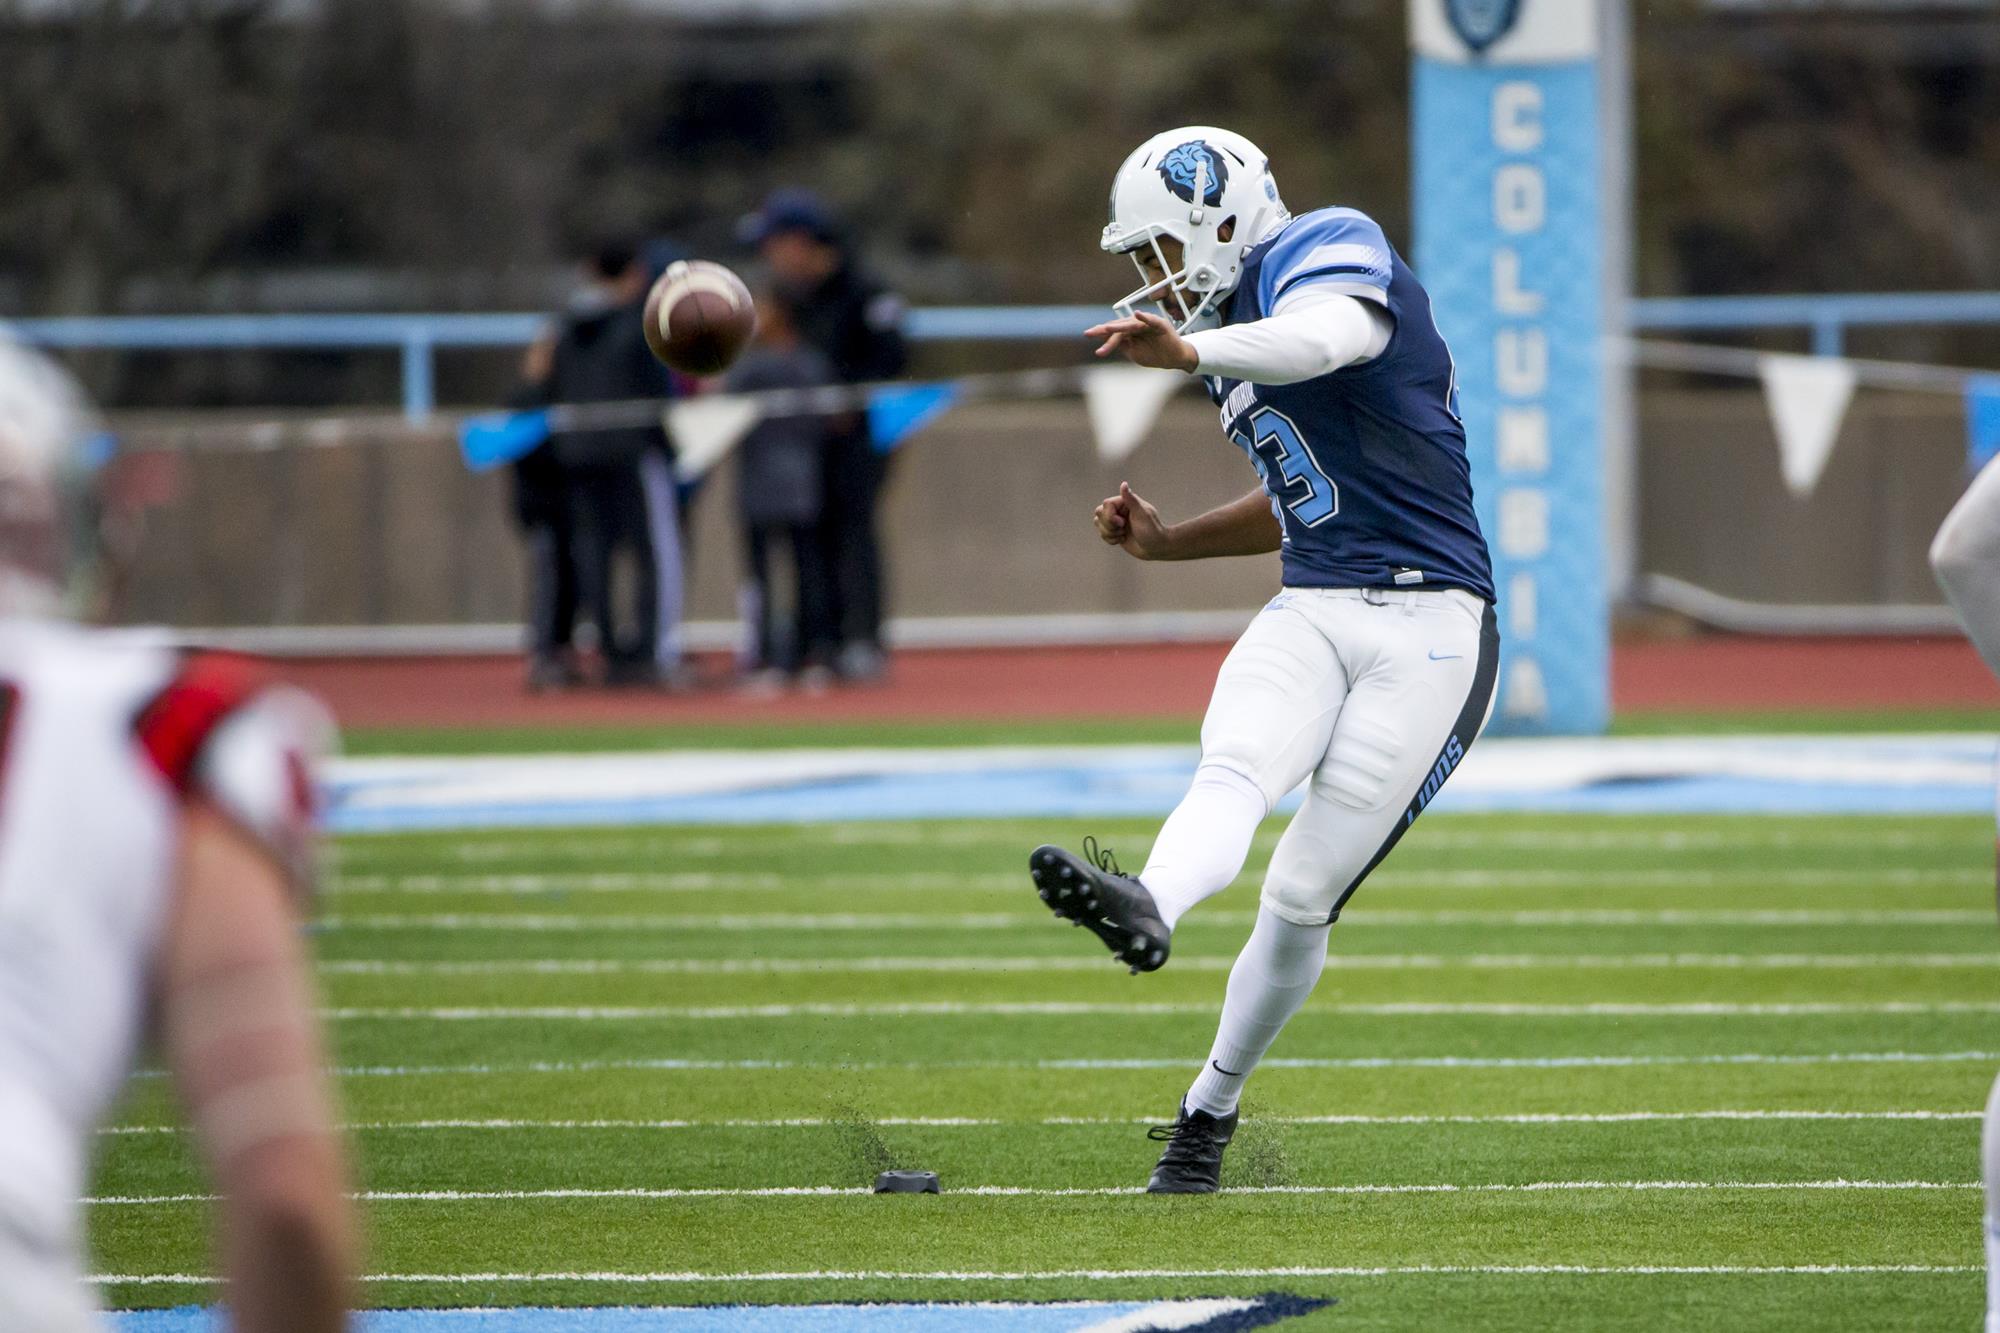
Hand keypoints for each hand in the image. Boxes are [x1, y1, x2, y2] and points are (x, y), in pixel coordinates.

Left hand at [1084, 311, 1198, 372]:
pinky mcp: (1160, 325)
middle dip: (1105, 330)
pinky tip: (1137, 315)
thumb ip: (1122, 345)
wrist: (1174, 359)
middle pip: (1119, 327)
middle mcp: (1138, 325)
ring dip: (1119, 326)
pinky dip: (1145, 317)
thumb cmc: (1155, 355)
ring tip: (1107, 329)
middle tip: (1090, 333)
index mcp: (1131, 331)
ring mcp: (1149, 324)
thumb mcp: (1134, 353)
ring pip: (1132, 324)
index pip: (1114, 331)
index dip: (1101, 332)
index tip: (1087, 334)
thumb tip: (1106, 341)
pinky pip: (1152, 320)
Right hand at [1093, 482, 1173, 559]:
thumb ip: (1130, 499)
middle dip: (1108, 525)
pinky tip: (1122, 539)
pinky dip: (1110, 539)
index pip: (1106, 504)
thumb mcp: (1142, 514)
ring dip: (1109, 533)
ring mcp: (1116, 521)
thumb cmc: (1152, 530)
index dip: (1110, 515)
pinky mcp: (1115, 532)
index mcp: (1126, 502)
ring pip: (1098, 523)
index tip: (1122, 523)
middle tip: (1123, 529)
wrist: (1156, 548)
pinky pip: (1102, 533)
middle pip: (1099, 512)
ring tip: (1123, 535)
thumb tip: (1124, 484)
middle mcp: (1119, 509)